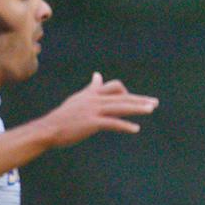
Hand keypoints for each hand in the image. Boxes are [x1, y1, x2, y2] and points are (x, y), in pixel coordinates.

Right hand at [43, 72, 157, 146]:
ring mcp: (93, 110)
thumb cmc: (64, 116)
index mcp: (92, 93)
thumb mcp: (79, 98)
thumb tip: (98, 75)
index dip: (128, 93)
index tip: (139, 101)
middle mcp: (94, 99)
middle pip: (122, 96)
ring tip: (151, 110)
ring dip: (137, 108)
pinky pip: (112, 123)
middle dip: (140, 99)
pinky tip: (136, 129)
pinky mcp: (92, 122)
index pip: (115, 87)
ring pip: (120, 107)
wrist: (49, 129)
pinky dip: (125, 125)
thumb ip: (91, 88)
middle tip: (155, 103)